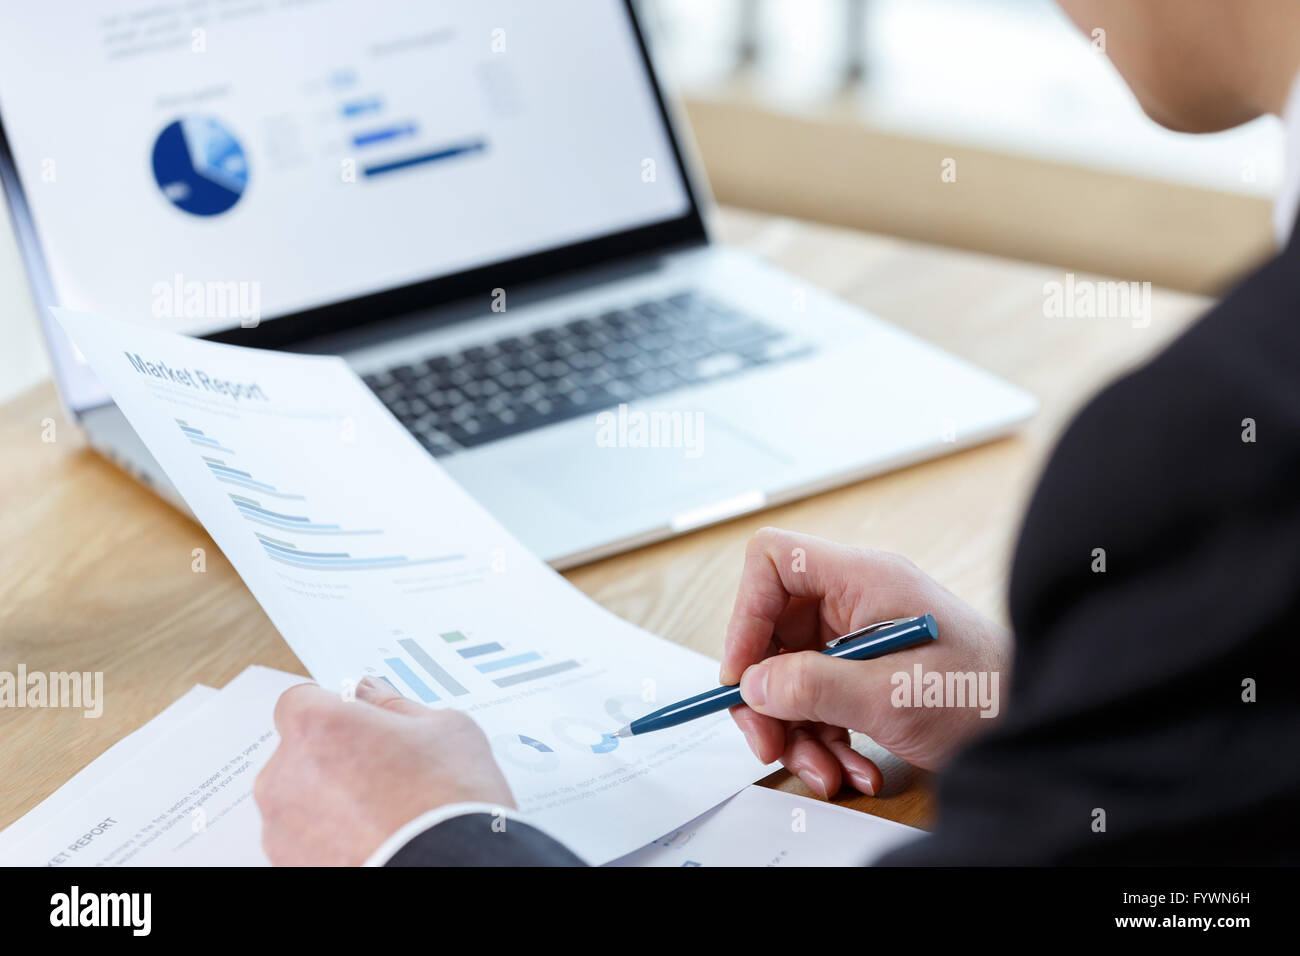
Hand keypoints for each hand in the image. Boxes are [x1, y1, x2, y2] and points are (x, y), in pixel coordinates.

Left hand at [255, 677, 513, 864]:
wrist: (449, 868)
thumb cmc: (448, 802)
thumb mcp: (444, 729)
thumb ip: (394, 705)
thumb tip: (373, 695)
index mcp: (318, 726)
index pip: (300, 700)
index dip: (332, 710)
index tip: (359, 722)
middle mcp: (286, 774)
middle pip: (299, 752)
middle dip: (333, 758)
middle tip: (382, 772)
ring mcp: (281, 827)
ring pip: (300, 800)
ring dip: (330, 801)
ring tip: (382, 813)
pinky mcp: (289, 864)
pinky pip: (304, 840)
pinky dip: (330, 839)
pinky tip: (372, 837)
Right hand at [722, 528, 1010, 797]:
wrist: (1036, 724)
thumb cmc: (983, 693)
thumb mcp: (891, 696)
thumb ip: (814, 687)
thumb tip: (754, 686)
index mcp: (863, 578)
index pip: (773, 562)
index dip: (746, 613)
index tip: (743, 673)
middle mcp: (856, 599)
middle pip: (774, 631)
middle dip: (768, 695)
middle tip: (769, 744)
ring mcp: (861, 635)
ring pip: (792, 674)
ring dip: (798, 730)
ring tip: (825, 771)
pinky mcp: (868, 670)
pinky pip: (819, 698)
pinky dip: (824, 738)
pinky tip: (851, 768)